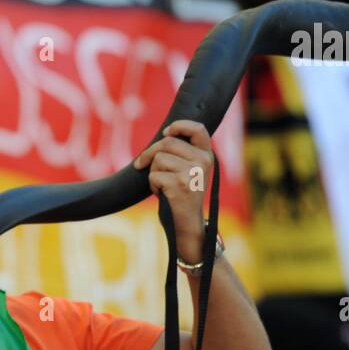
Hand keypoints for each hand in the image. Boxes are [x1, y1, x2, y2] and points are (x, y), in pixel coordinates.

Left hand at [133, 119, 212, 262]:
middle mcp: (203, 161)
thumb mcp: (190, 170)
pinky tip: (161, 193)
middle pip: (167, 142)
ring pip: (158, 158)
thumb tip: (164, 135)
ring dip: (153, 171)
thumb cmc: (183, 194)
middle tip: (141, 163)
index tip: (166, 133)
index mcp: (207, 155)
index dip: (179, 126)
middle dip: (149, 153)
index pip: (198, 128)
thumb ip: (183, 152)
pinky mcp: (180, 184)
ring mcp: (193, 173)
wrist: (188, 223)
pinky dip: (152, 185)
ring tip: (162, 184)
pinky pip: (154, 174)